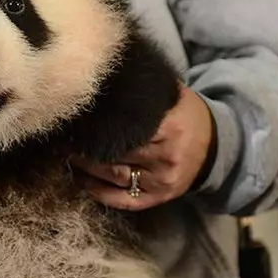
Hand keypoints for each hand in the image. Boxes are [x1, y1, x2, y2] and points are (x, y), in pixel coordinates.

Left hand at [71, 85, 213, 210]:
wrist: (215, 146)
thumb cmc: (185, 115)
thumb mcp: (171, 96)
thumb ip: (143, 91)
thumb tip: (105, 76)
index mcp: (170, 128)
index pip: (124, 128)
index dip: (97, 125)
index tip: (76, 118)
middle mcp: (166, 158)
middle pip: (115, 153)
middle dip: (86, 145)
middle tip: (63, 136)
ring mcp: (161, 182)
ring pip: (113, 176)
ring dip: (85, 167)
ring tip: (66, 153)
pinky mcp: (157, 199)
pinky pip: (121, 200)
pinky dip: (97, 192)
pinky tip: (81, 179)